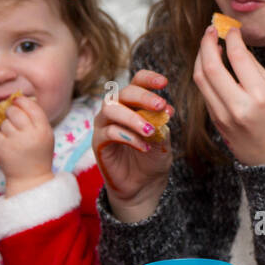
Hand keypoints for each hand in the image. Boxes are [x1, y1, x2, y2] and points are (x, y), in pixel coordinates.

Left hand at [0, 95, 55, 195]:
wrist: (30, 178)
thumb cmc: (38, 153)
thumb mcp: (45, 135)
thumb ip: (36, 118)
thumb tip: (19, 99)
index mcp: (43, 131)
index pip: (32, 107)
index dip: (22, 101)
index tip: (17, 100)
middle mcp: (29, 135)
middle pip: (14, 112)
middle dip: (11, 111)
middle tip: (12, 116)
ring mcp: (14, 142)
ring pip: (4, 122)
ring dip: (6, 125)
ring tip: (13, 135)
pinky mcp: (1, 148)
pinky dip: (1, 136)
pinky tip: (8, 144)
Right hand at [93, 69, 174, 218]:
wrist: (144, 185)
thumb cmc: (153, 157)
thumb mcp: (163, 138)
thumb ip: (161, 123)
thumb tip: (165, 109)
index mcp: (133, 104)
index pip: (136, 82)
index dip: (148, 79)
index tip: (164, 83)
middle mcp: (115, 110)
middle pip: (123, 93)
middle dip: (143, 97)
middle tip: (160, 106)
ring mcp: (104, 126)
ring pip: (111, 110)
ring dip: (133, 118)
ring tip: (150, 130)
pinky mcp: (98, 143)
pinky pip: (109, 133)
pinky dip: (129, 137)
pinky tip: (144, 146)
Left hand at [192, 25, 264, 165]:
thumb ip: (255, 70)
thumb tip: (238, 47)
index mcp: (260, 97)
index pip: (238, 57)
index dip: (232, 37)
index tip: (232, 29)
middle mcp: (238, 106)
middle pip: (211, 67)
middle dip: (208, 43)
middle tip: (211, 30)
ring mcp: (223, 116)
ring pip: (201, 79)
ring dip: (201, 57)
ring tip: (208, 44)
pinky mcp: (215, 122)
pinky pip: (205, 93)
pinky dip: (204, 74)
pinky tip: (211, 65)